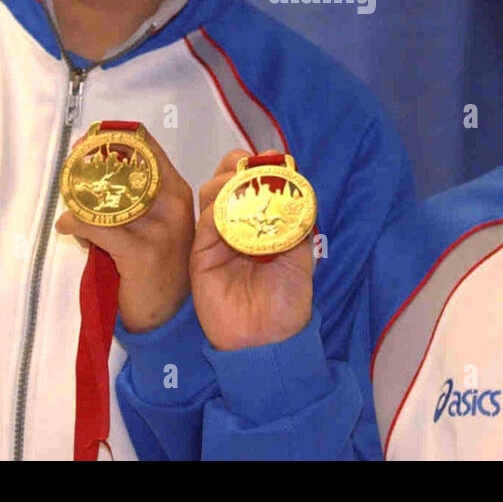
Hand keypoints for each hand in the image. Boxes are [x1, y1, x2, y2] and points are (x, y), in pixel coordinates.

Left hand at [55, 129, 194, 333]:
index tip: (90, 140)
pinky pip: (98, 228)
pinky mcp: (142, 253)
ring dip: (80, 200)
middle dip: (93, 161)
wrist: (167, 315)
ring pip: (109, 200)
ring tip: (67, 203)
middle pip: (127, 167)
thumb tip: (87, 186)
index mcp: (177, 193)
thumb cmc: (159, 266)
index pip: (148, 149)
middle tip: (71, 165)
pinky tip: (66, 227)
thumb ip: (132, 204)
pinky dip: (76, 224)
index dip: (116, 138)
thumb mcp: (155, 226)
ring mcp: (160, 229)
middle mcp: (173, 205)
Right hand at [189, 150, 314, 351]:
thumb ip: (295, 221)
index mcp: (264, 219)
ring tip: (239, 192)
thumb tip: (290, 185)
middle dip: (238, 166)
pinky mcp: (200, 252)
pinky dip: (215, 209)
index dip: (261, 165)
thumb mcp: (301, 256)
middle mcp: (239, 222)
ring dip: (225, 184)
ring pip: (213, 192)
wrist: (265, 340)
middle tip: (249, 172)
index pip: (257, 179)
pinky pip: (204, 220)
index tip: (270, 161)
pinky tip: (228, 213)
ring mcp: (217, 235)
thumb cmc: (287, 299)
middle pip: (229, 178)